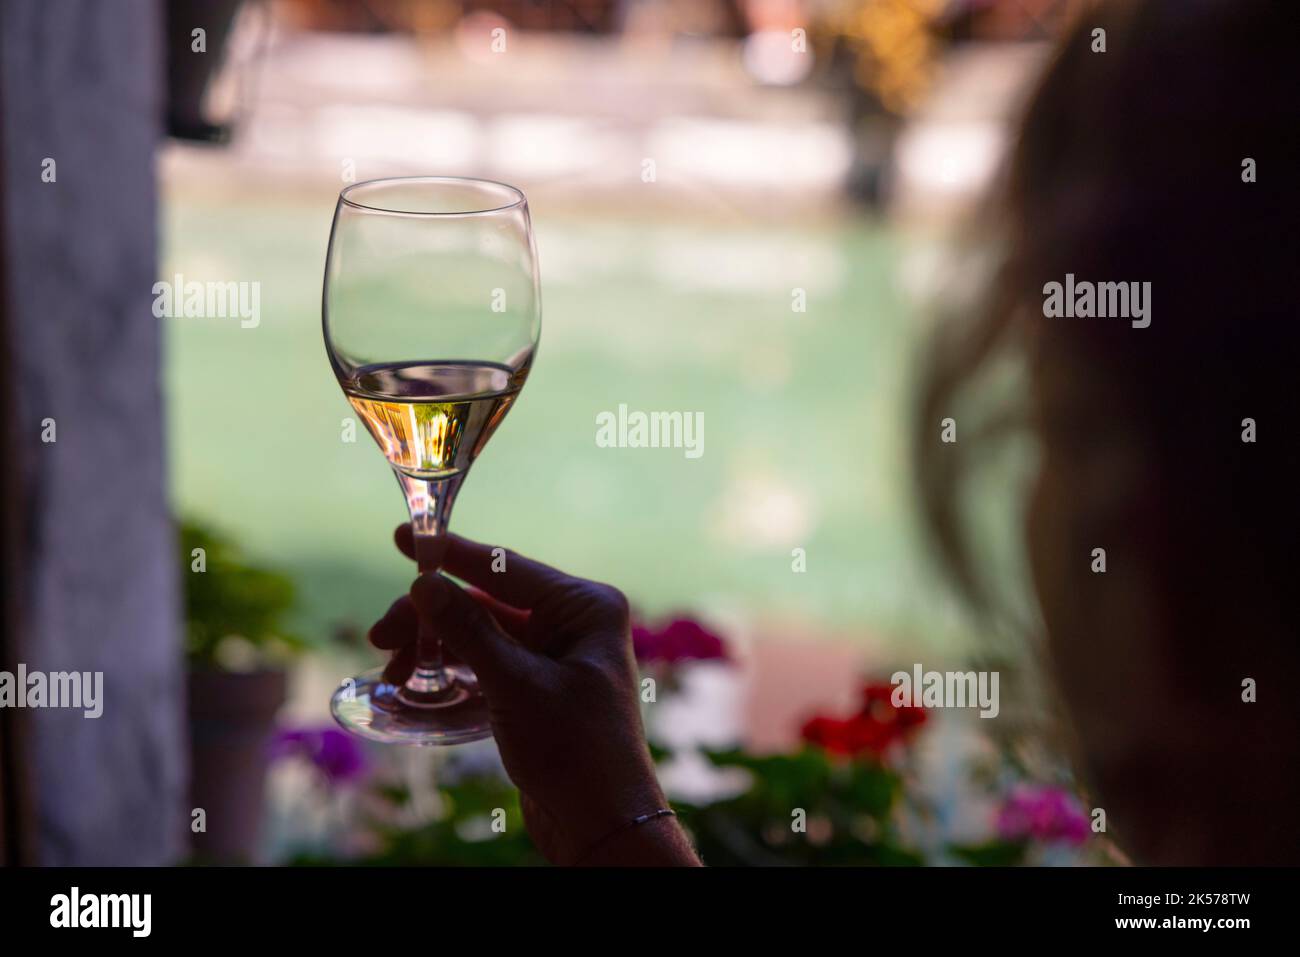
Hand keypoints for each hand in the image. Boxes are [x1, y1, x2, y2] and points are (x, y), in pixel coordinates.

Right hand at [368, 525, 699, 865]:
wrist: (601, 825)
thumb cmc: (575, 751)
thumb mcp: (516, 685)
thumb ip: (469, 630)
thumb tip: (425, 583)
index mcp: (586, 606)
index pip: (506, 567)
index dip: (451, 555)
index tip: (404, 537)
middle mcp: (573, 623)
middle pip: (487, 601)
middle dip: (432, 616)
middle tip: (381, 637)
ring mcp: (555, 655)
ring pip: (480, 633)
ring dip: (436, 647)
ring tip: (394, 672)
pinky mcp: (537, 687)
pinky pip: (485, 662)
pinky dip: (452, 669)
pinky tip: (415, 682)